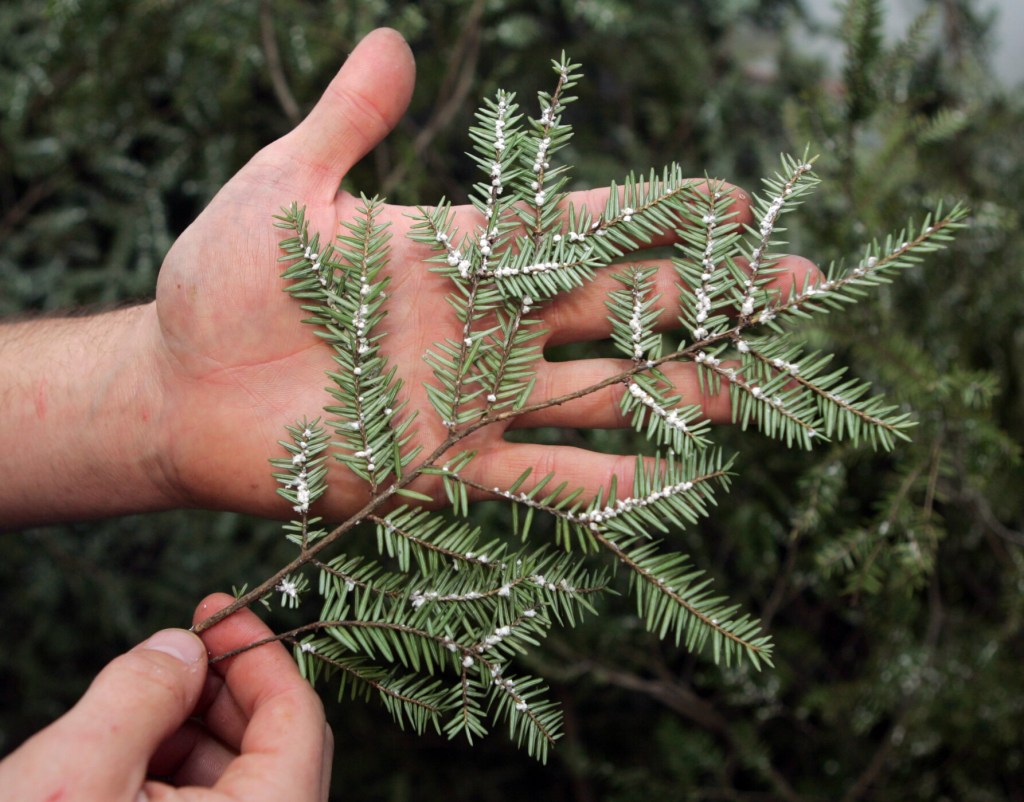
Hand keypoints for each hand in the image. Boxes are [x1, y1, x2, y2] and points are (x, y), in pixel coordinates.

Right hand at [0, 594, 330, 801]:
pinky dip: (174, 777)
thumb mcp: (77, 771)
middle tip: (173, 653)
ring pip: (240, 782)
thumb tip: (183, 646)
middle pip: (274, 748)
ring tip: (135, 707)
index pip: (297, 720)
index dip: (259, 655)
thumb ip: (143, 692)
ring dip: (193, 732)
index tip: (217, 613)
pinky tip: (128, 755)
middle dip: (221, 691)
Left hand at [145, 27, 817, 518]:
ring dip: (676, 390)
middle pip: (617, 307)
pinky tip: (666, 478)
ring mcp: (470, 400)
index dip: (658, 215)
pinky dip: (599, 483)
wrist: (178, 387)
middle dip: (706, 299)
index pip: (579, 226)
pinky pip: (536, 478)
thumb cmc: (223, 280)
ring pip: (597, 392)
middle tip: (795, 289)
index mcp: (461, 252)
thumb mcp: (288, 187)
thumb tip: (393, 41)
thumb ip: (349, 120)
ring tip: (757, 387)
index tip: (738, 202)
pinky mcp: (439, 469)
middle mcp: (484, 327)